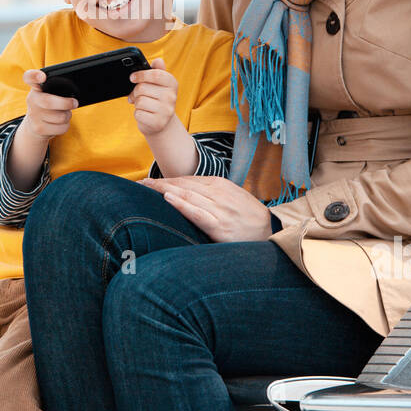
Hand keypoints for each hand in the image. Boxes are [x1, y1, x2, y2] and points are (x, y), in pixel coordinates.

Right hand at [19, 68, 77, 140]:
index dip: (35, 75)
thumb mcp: (48, 93)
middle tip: (75, 103)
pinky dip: (65, 126)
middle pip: (49, 102)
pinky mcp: (39, 129)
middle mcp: (32, 100)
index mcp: (36, 87)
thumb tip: (74, 95)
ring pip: (60, 117)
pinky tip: (60, 123)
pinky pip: (61, 128)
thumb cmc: (47, 105)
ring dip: (67, 116)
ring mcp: (34, 115)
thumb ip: (56, 88)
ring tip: (63, 113)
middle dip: (66, 103)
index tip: (43, 76)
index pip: (29, 77)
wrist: (34, 125)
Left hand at [127, 58, 178, 137]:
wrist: (161, 123)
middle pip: (142, 88)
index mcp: (172, 83)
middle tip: (138, 95)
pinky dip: (138, 114)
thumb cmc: (157, 99)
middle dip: (136, 91)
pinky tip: (145, 114)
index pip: (155, 74)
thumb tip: (158, 60)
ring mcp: (166, 111)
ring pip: (139, 101)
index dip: (141, 75)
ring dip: (137, 103)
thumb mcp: (158, 84)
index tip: (132, 77)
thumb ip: (157, 71)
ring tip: (143, 105)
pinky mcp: (158, 122)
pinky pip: (138, 114)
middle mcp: (172, 97)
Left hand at [139, 175, 272, 242]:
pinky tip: (168, 199)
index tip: (148, 182)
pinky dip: (182, 204)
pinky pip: (197, 213)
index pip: (187, 179)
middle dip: (160, 184)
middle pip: (183, 185)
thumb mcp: (230, 197)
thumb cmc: (247, 216)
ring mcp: (219, 209)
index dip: (166, 180)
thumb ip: (210, 193)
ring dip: (164, 190)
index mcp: (219, 184)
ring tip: (146, 188)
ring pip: (186, 195)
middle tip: (140, 184)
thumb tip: (185, 192)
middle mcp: (218, 193)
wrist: (270, 231)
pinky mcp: (219, 225)